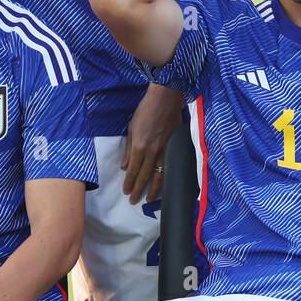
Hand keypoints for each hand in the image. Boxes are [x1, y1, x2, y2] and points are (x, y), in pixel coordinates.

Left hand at [122, 85, 182, 203]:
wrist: (165, 98)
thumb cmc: (145, 110)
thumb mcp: (131, 128)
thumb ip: (129, 149)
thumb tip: (125, 166)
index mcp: (139, 146)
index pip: (133, 170)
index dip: (130, 183)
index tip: (126, 192)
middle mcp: (152, 152)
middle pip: (145, 176)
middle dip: (139, 190)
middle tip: (133, 201)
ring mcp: (166, 150)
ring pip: (160, 175)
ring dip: (154, 189)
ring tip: (150, 200)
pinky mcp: (175, 147)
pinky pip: (170, 167)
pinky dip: (167, 178)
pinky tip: (165, 184)